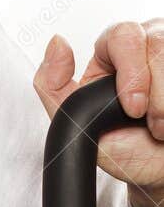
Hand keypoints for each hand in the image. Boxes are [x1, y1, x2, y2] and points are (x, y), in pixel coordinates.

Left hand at [34, 20, 163, 206]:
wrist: (157, 171)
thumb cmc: (125, 147)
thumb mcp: (79, 122)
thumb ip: (53, 84)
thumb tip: (57, 41)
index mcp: (111, 53)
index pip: (121, 35)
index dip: (132, 70)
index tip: (133, 108)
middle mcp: (144, 45)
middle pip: (155, 41)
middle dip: (154, 87)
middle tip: (151, 121)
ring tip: (161, 126)